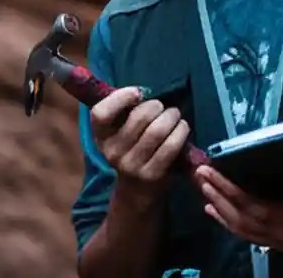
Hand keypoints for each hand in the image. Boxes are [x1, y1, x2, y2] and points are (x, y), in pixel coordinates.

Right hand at [91, 86, 190, 204]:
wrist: (137, 190)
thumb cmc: (132, 150)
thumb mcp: (120, 133)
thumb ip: (125, 112)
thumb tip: (143, 91)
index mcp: (101, 137)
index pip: (100, 113)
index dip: (120, 98)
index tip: (138, 93)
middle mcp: (112, 152)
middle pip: (138, 117)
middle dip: (157, 106)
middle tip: (163, 107)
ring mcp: (131, 165)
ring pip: (157, 130)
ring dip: (172, 117)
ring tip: (175, 116)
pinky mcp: (152, 174)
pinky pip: (171, 146)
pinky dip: (180, 132)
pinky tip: (182, 128)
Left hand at [195, 156, 282, 277]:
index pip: (258, 208)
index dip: (233, 193)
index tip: (215, 174)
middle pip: (242, 218)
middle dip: (219, 195)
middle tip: (199, 173)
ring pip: (243, 229)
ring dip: (220, 209)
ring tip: (202, 188)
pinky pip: (250, 236)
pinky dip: (230, 224)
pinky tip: (217, 212)